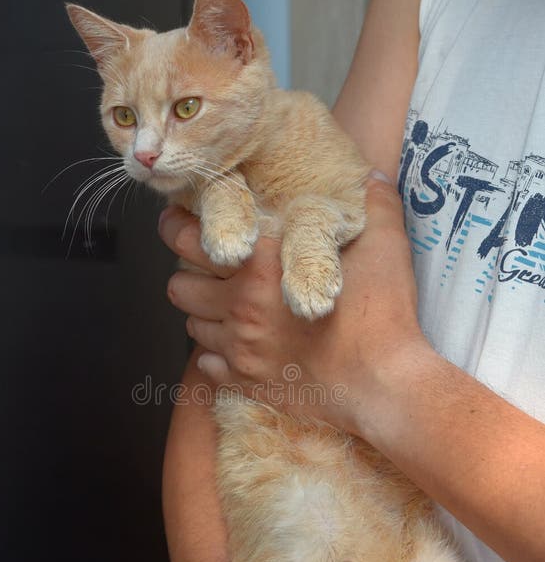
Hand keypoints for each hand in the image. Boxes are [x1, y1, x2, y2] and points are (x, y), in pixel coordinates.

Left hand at [159, 177, 427, 435]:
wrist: (384, 386)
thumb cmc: (383, 314)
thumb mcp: (386, 246)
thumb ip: (375, 203)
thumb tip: (371, 174)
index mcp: (262, 265)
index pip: (188, 240)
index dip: (175, 227)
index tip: (176, 222)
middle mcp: (240, 306)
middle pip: (178, 286)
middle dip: (187, 275)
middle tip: (205, 269)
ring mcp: (240, 348)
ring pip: (192, 326)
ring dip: (204, 314)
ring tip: (226, 306)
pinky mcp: (247, 381)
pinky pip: (207, 365)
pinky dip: (216, 354)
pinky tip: (240, 345)